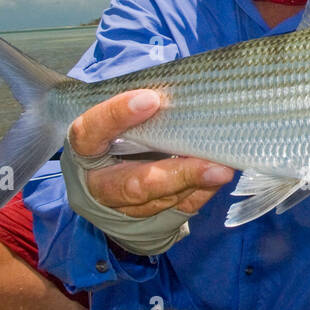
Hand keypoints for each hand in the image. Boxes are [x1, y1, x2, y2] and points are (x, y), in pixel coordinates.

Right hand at [68, 89, 233, 218]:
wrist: (109, 175)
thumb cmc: (119, 132)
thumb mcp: (118, 117)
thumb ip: (142, 107)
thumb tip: (185, 89)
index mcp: (85, 149)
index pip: (91, 132)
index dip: (117, 116)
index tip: (151, 99)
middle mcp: (100, 183)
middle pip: (135, 184)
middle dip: (177, 174)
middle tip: (214, 164)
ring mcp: (123, 207)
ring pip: (160, 201)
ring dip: (195, 184)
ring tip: (224, 169)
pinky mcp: (148, 219)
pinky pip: (178, 209)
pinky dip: (201, 192)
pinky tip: (218, 178)